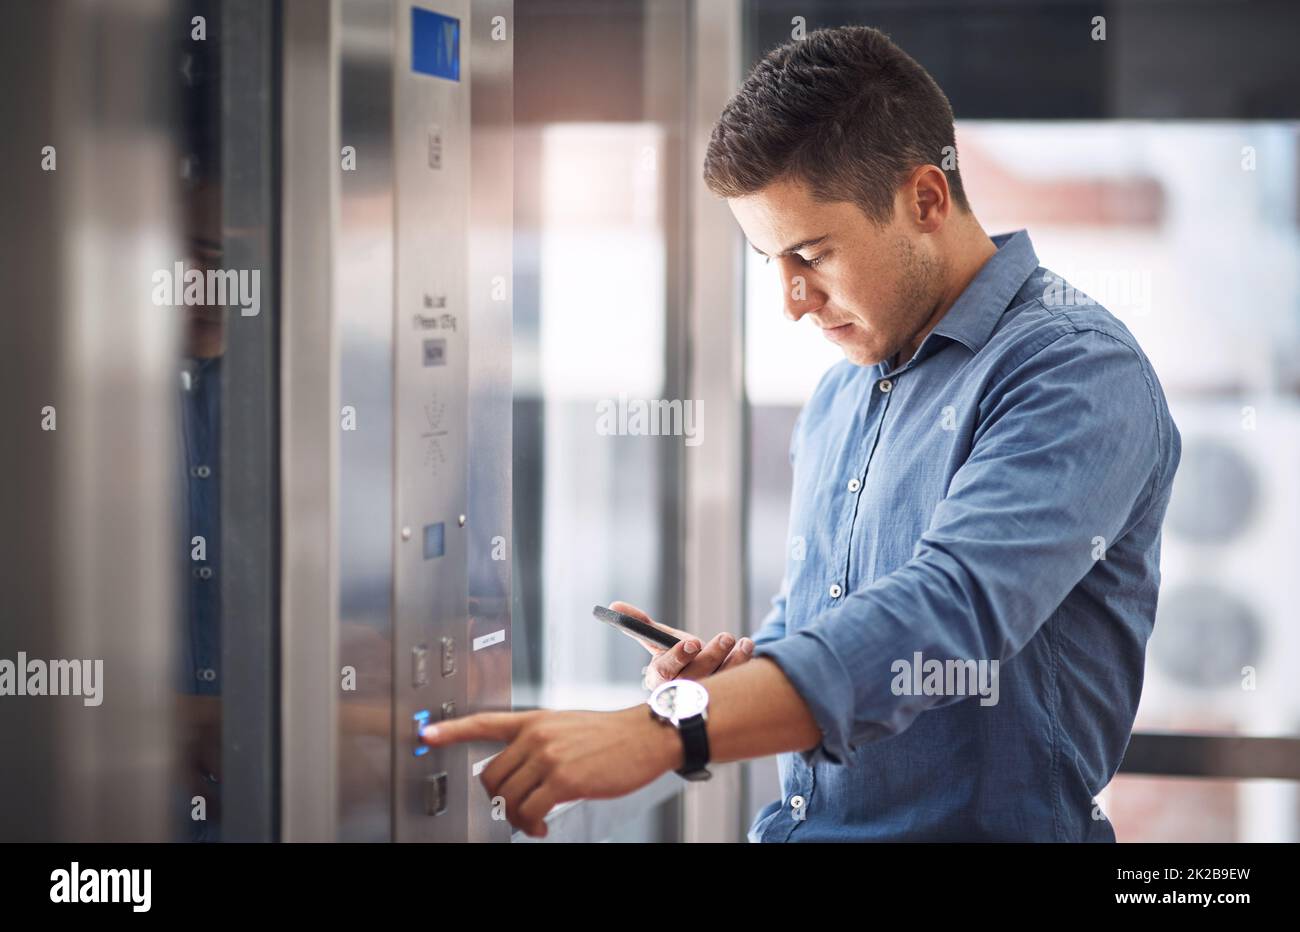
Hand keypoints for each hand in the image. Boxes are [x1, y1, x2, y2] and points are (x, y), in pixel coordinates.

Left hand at [420, 706, 679, 837]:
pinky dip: (531, 826)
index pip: (485, 722)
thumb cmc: (611, 736)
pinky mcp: (563, 779)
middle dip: (498, 799)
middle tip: (514, 810)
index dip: (452, 729)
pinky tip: (543, 826)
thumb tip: (521, 773)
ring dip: (516, 818)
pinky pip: (530, 811)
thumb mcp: (567, 727)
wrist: (645, 737)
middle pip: (491, 775)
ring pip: (508, 797)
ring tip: (533, 822)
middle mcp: (536, 735)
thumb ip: (541, 742)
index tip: (427, 734)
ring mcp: (548, 756)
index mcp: (535, 720)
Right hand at [608, 600, 752, 689]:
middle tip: (725, 637)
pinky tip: (746, 647)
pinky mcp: (724, 701)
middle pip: (695, 678)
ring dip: (732, 661)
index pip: (664, 672)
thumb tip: (614, 606)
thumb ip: (639, 625)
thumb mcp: (658, 640)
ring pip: (718, 683)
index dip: (678, 657)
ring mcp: (702, 700)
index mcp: (658, 679)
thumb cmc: (675, 659)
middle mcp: (679, 694)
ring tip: (740, 641)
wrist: (698, 679)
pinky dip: (743, 665)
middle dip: (711, 656)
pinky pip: (735, 685)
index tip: (693, 643)